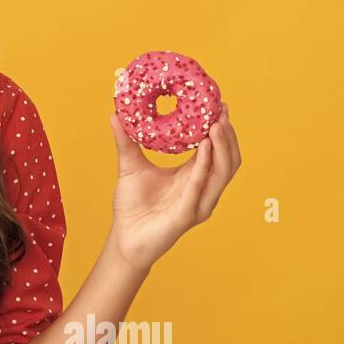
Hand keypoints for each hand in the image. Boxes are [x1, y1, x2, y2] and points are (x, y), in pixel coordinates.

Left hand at [107, 101, 241, 272]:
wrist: (124, 238)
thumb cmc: (132, 206)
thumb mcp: (130, 166)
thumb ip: (126, 140)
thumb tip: (115, 113)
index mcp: (194, 178)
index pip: (218, 151)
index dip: (222, 129)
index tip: (219, 104)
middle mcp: (202, 191)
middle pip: (228, 161)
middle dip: (228, 135)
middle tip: (221, 110)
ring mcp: (198, 204)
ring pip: (222, 173)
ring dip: (222, 147)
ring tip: (217, 124)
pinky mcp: (187, 216)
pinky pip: (199, 189)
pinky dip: (204, 167)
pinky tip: (205, 148)